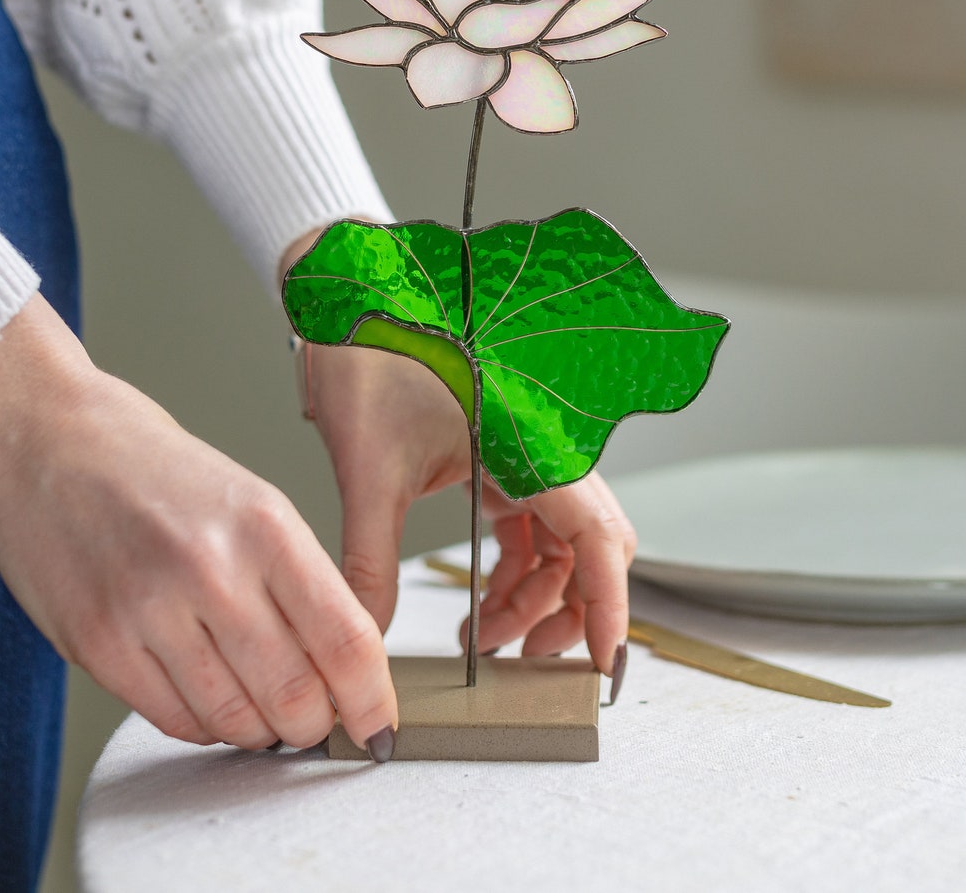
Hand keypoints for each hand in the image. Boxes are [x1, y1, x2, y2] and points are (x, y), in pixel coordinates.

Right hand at [0, 295, 397, 753]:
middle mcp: (212, 568)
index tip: (377, 725)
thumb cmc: (155, 470)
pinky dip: (203, 724)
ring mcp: (150, 610)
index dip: (371, 701)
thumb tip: (344, 668)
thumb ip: (298, 582)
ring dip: (258, 729)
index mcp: (266, 526)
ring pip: (235, 720)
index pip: (347, 640)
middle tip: (313, 719)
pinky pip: (173, 720)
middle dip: (314, 726)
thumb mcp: (251, 502)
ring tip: (258, 706)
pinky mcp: (98, 644)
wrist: (48, 439)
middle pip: (296, 696)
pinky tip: (206, 695)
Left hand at [305, 340, 636, 678]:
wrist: (356, 304)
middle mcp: (546, 447)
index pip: (599, 539)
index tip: (604, 662)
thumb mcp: (370, 470)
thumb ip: (370, 561)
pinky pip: (533, 528)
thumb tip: (366, 631)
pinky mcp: (506, 455)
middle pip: (594, 549)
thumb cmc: (372, 358)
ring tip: (481, 638)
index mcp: (535, 441)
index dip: (610, 606)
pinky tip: (480, 605)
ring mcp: (530, 451)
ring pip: (563, 545)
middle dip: (568, 613)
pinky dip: (514, 573)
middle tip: (523, 660)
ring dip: (533, 599)